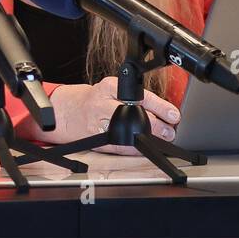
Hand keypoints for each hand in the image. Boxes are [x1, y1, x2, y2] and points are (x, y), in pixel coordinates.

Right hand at [29, 77, 180, 155]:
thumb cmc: (92, 99)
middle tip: (170, 131)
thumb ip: (133, 98)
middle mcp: (102, 104)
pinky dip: (135, 150)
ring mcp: (97, 123)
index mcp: (108, 87)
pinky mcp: (96, 140)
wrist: (64, 110)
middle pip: (134, 115)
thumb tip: (164, 111)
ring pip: (128, 133)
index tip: (174, 114)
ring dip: (148, 139)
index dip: (160, 107)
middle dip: (156, 125)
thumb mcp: (110, 89)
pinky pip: (120, 147)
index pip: (139, 96)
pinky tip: (144, 148)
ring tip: (160, 139)